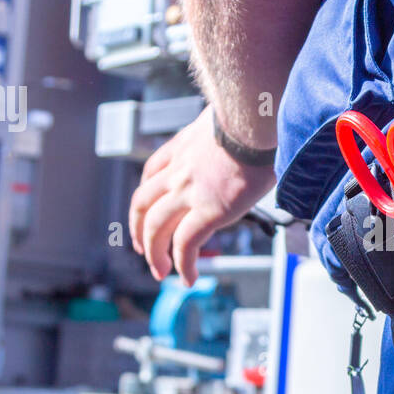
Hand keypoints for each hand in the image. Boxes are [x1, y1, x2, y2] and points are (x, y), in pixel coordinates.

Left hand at [128, 106, 275, 284]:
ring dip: (154, 254)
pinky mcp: (207, 211)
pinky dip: (183, 264)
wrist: (253, 120)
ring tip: (160, 271)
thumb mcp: (226, 118)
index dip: (145, 198)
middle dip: (139, 231)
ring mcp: (188, 192)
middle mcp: (177, 171)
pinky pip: (185, 244)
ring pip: (156, 228)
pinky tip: (187, 277)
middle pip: (144, 205)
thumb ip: (226, 131)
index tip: (145, 212)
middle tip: (144, 250)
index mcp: (181, 147)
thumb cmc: (250, 116)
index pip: (151, 173)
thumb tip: (247, 132)